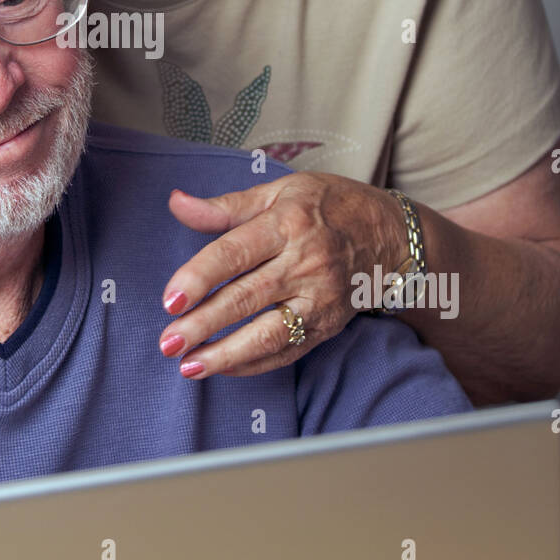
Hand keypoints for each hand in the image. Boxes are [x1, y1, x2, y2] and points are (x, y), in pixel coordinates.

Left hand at [158, 171, 404, 377]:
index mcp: (287, 223)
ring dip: (225, 355)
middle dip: (203, 325)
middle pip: (246, 298)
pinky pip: (287, 351)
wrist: (392, 236)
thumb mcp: (280, 191)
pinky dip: (253, 364)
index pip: (234, 253)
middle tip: (167, 342)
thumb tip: (176, 203)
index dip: (199, 277)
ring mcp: (319, 298)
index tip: (170, 300)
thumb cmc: (328, 206)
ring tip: (188, 366)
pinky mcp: (328, 325)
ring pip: (268, 333)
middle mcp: (305, 263)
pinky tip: (221, 367)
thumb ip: (225, 206)